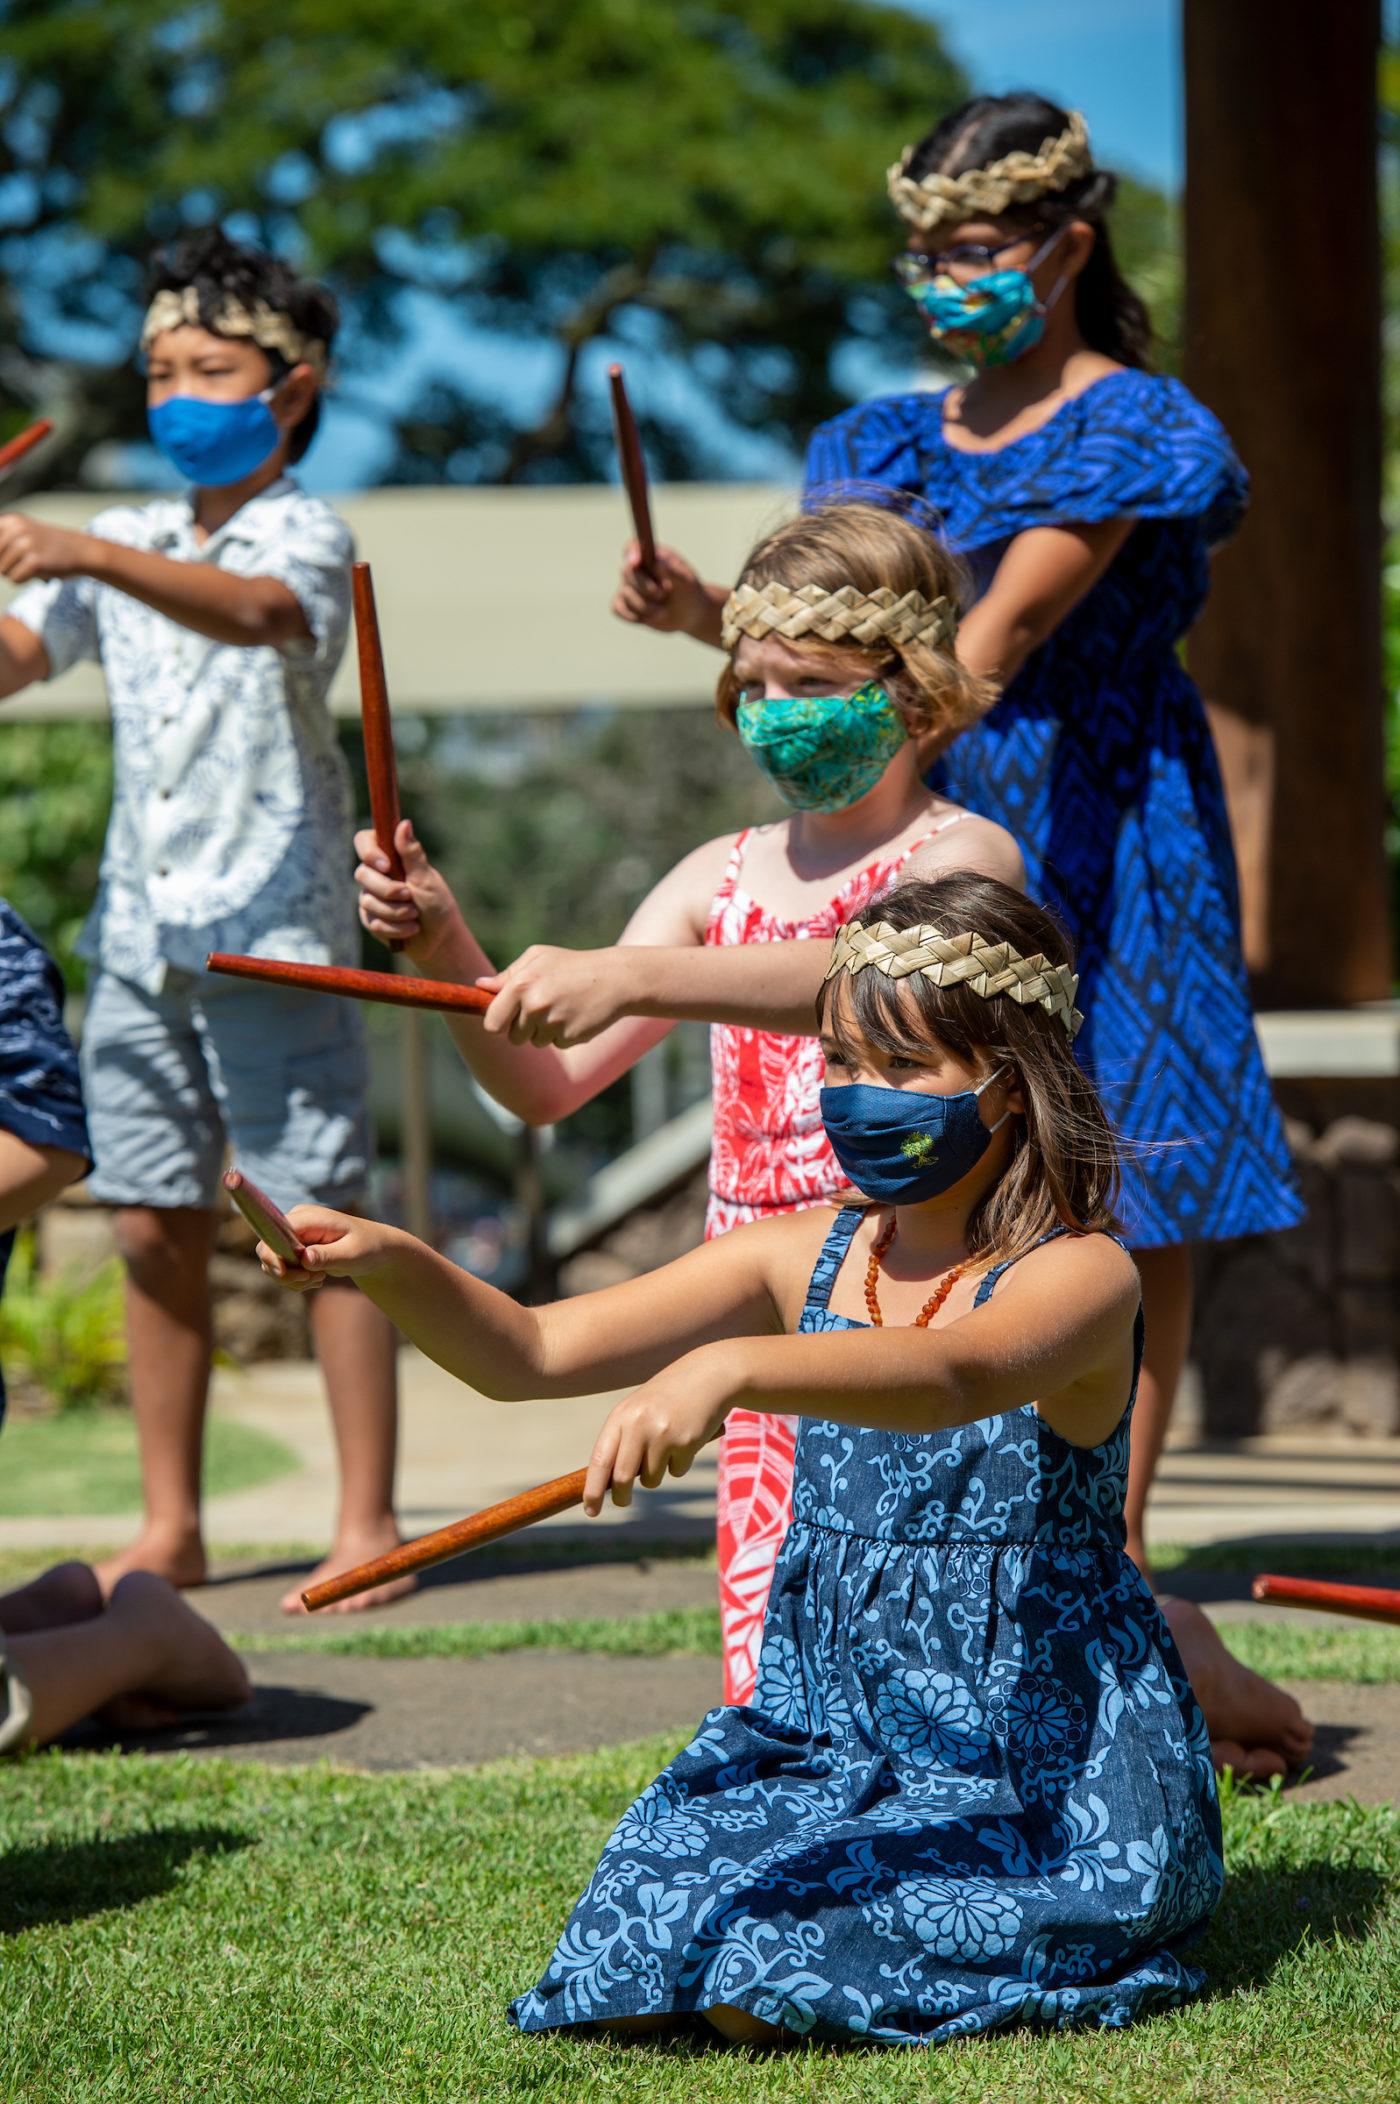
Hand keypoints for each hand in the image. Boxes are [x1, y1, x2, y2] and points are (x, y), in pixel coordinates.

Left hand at [0, 516, 95, 584]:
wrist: (81, 550)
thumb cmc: (49, 545)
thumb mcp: (23, 532)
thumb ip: (3, 540)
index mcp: (11, 520)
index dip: (1, 554)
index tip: (12, 554)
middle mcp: (17, 529)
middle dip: (5, 564)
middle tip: (23, 561)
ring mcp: (26, 545)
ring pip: (2, 570)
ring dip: (14, 572)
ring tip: (31, 565)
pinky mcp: (35, 561)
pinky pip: (14, 579)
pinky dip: (23, 580)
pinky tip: (36, 572)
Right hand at [256, 1205, 406, 1291]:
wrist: (375, 1250)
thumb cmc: (367, 1247)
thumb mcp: (351, 1253)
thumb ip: (327, 1255)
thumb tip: (304, 1258)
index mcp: (308, 1217)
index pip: (274, 1233)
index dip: (273, 1255)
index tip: (284, 1274)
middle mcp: (295, 1223)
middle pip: (268, 1250)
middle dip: (286, 1273)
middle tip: (314, 1280)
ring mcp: (292, 1236)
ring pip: (273, 1264)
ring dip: (293, 1280)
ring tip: (320, 1279)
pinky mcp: (293, 1249)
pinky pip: (282, 1271)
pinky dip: (296, 1281)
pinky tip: (317, 1279)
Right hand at [354, 819, 465, 961]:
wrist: (440, 939)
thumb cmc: (437, 903)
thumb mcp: (426, 877)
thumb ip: (412, 853)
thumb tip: (404, 823)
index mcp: (389, 857)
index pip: (364, 841)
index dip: (369, 852)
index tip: (386, 866)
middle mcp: (376, 874)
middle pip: (362, 874)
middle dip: (388, 890)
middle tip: (409, 896)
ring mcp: (370, 897)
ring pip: (367, 901)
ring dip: (396, 912)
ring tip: (415, 915)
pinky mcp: (370, 919)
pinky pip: (372, 922)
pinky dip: (395, 928)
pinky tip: (410, 929)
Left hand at [476, 944, 644, 1046]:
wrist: (615, 979)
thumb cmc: (573, 965)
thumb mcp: (539, 957)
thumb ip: (508, 974)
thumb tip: (481, 986)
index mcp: (521, 985)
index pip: (491, 1023)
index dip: (497, 1023)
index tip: (505, 1019)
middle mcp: (535, 1006)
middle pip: (513, 1037)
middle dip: (523, 1027)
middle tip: (543, 1007)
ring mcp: (553, 1024)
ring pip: (535, 1042)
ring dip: (545, 1031)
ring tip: (563, 1007)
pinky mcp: (570, 1038)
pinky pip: (556, 1044)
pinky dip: (564, 1034)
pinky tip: (576, 1015)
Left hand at [582, 1347, 738, 1515]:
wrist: (710, 1375)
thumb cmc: (669, 1397)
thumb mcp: (639, 1410)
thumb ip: (623, 1440)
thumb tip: (608, 1483)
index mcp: (621, 1415)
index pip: (600, 1460)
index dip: (592, 1489)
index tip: (590, 1510)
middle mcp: (639, 1424)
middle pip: (622, 1478)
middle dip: (621, 1497)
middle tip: (623, 1502)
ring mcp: (664, 1434)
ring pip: (651, 1479)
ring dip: (657, 1473)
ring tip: (667, 1444)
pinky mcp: (687, 1442)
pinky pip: (676, 1471)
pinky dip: (680, 1463)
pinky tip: (687, 1437)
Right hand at [610, 539, 714, 636]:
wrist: (689, 615)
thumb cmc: (689, 592)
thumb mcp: (686, 581)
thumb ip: (672, 571)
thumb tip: (657, 563)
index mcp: (653, 555)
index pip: (634, 546)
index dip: (632, 552)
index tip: (636, 562)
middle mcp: (638, 568)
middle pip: (627, 571)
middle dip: (644, 587)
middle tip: (663, 595)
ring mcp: (630, 586)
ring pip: (625, 594)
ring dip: (645, 606)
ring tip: (664, 612)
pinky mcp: (627, 604)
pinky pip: (617, 608)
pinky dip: (630, 615)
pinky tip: (646, 619)